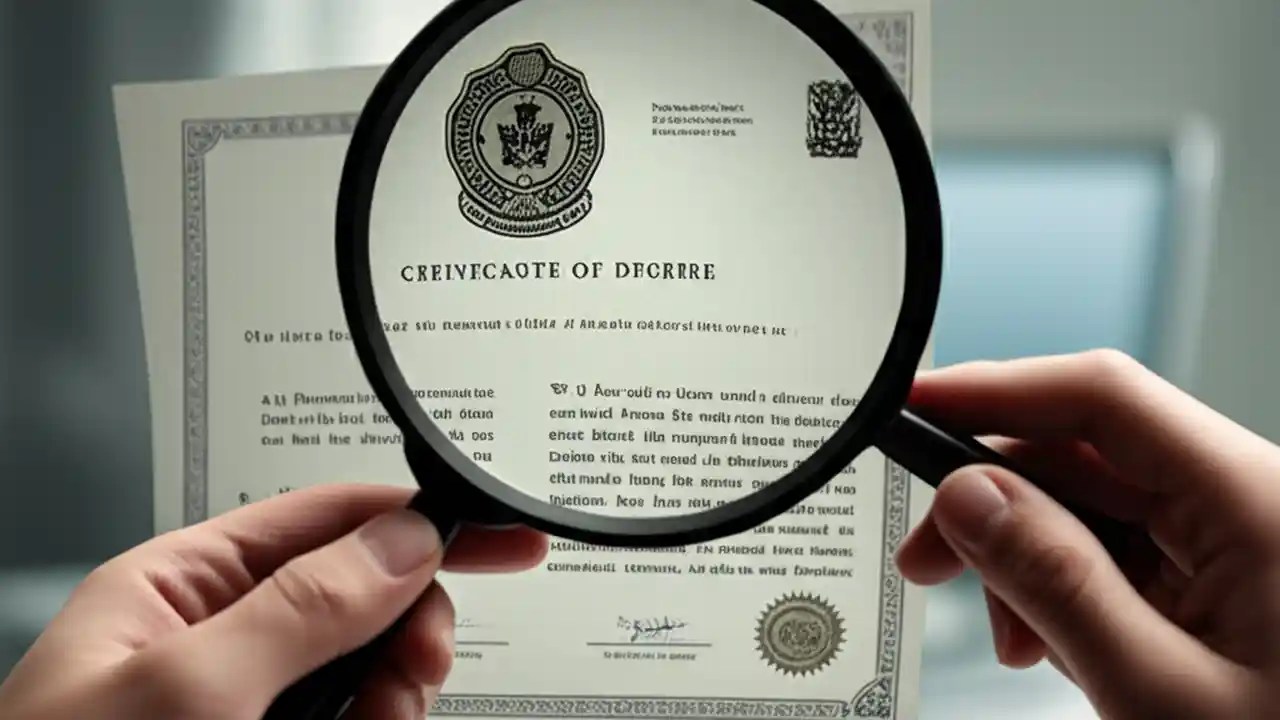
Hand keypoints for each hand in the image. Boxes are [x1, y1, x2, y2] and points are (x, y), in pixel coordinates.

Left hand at [0, 484, 547, 719]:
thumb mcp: (190, 691)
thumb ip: (302, 607)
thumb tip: (401, 542)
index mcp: (175, 590)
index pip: (321, 519)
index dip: (418, 519)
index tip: (501, 540)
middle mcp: (216, 640)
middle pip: (360, 594)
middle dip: (406, 627)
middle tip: (418, 667)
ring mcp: (247, 706)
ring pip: (369, 669)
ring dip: (395, 695)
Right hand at [896, 350, 1279, 717]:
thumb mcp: (1158, 694)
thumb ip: (1056, 584)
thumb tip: (970, 496)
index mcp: (1257, 503)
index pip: (1103, 399)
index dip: (996, 390)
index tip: (914, 403)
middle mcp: (1253, 504)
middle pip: (1090, 453)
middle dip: (999, 501)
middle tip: (928, 558)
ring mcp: (1244, 543)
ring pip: (1099, 507)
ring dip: (1033, 561)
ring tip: (1017, 641)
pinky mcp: (1231, 582)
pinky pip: (1126, 555)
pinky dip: (1072, 591)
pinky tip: (1058, 645)